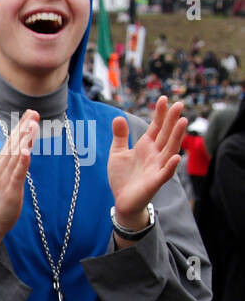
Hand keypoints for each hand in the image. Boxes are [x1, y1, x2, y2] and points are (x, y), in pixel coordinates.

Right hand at [0, 109, 37, 253]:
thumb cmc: (1, 198)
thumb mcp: (7, 176)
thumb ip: (15, 162)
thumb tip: (23, 149)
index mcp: (2, 163)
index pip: (12, 141)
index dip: (21, 126)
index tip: (30, 113)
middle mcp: (3, 167)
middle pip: (14, 144)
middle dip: (24, 128)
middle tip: (33, 112)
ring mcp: (6, 177)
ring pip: (16, 155)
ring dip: (24, 139)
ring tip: (31, 125)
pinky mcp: (11, 189)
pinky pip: (18, 173)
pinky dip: (22, 161)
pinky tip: (27, 151)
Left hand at [107, 95, 183, 233]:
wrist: (122, 201)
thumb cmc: (123, 177)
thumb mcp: (117, 153)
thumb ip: (120, 136)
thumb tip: (118, 117)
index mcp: (146, 146)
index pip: (156, 127)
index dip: (160, 114)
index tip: (163, 99)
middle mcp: (155, 154)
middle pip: (166, 134)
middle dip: (172, 120)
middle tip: (178, 104)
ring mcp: (157, 167)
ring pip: (169, 149)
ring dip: (176, 137)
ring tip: (182, 121)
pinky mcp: (155, 182)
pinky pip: (165, 173)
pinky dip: (171, 165)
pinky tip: (175, 157)